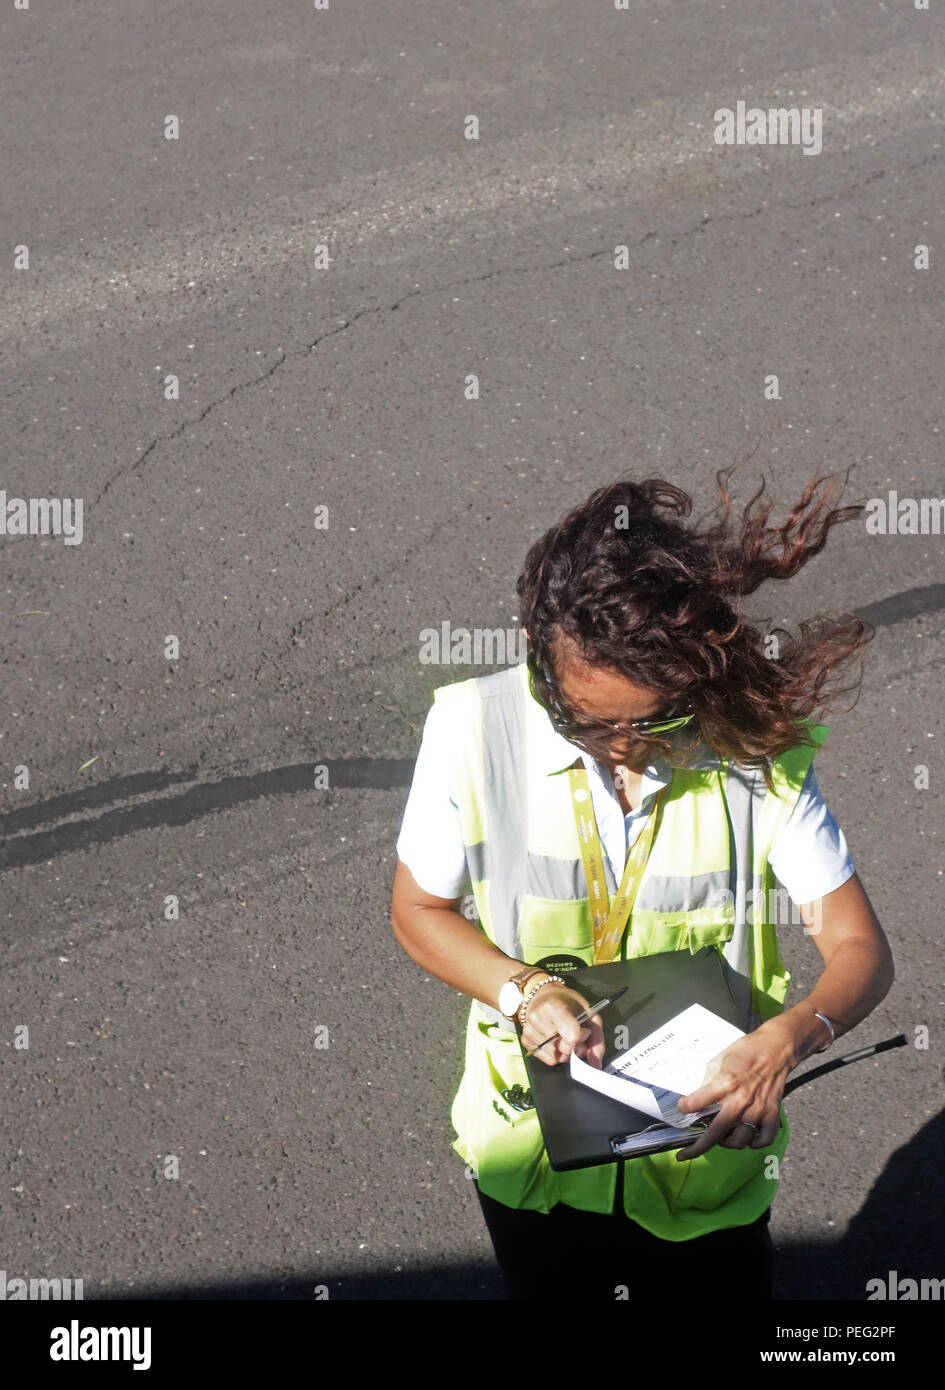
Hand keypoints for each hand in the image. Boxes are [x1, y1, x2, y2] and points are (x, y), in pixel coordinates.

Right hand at [520, 985, 605, 1068]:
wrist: (544, 996)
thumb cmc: (567, 1003)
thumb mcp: (588, 1012)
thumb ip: (596, 1038)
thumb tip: (596, 1062)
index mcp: (554, 1006)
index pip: (572, 1037)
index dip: (583, 1037)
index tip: (584, 1030)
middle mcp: (538, 1018)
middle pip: (565, 1050)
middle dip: (575, 1046)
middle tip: (576, 1033)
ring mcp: (529, 1031)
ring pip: (557, 1058)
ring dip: (566, 1051)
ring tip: (564, 1035)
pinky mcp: (526, 1041)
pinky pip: (548, 1060)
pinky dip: (556, 1054)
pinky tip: (555, 1040)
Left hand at [673, 1019, 793, 1160]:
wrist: (776, 1049)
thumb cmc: (746, 1052)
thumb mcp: (719, 1060)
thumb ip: (708, 1082)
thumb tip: (697, 1100)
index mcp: (725, 1083)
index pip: (696, 1103)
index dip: (685, 1108)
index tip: (682, 1108)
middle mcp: (740, 1101)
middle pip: (715, 1134)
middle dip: (697, 1147)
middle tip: (686, 1154)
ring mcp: (757, 1111)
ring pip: (738, 1141)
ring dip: (726, 1143)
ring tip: (720, 1137)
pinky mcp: (772, 1115)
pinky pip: (763, 1140)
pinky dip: (753, 1143)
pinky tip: (745, 1137)